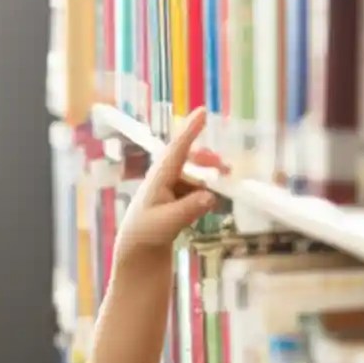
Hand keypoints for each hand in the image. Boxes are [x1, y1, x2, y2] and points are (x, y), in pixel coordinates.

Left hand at [120, 107, 228, 250]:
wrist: (138, 250)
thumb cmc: (146, 233)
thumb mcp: (167, 223)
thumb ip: (189, 209)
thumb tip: (210, 197)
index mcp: (158, 177)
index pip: (176, 149)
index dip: (190, 130)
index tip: (202, 112)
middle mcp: (165, 177)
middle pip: (191, 159)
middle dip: (208, 160)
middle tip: (226, 168)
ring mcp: (172, 187)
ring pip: (197, 176)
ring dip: (211, 179)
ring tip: (225, 187)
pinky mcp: (178, 199)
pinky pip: (198, 190)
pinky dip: (208, 194)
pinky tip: (215, 204)